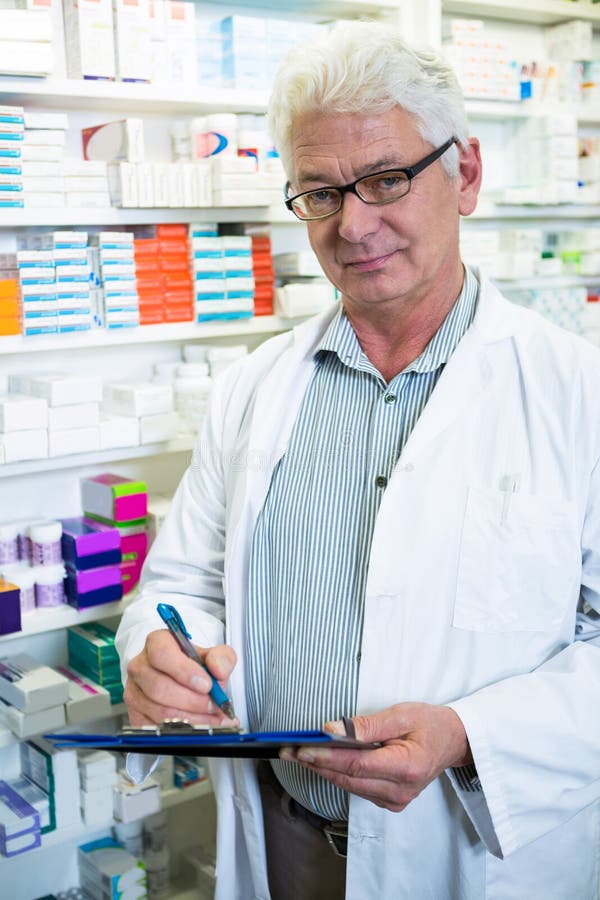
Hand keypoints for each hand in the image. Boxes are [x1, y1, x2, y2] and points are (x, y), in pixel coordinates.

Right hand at [123, 628, 237, 727]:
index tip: (206, 684)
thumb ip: (221, 658)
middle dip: (193, 701)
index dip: (184, 672)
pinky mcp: (135, 715)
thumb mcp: (212, 656)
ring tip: (211, 718)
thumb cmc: (193, 666)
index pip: (162, 654)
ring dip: (191, 718)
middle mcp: (140, 666)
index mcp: (157, 643)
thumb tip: (219, 671)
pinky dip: (183, 731)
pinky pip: (157, 728)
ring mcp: (134, 692)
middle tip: (213, 705)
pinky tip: (200, 727)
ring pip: (160, 711)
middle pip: (160, 688)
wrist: (183, 680)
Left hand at [280, 702, 471, 812]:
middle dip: (316, 763)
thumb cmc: (430, 724)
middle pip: (348, 778)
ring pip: (349, 785)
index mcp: (407, 768)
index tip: (300, 748)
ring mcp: (395, 800)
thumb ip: (366, 725)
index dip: (326, 757)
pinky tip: (323, 760)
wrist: (452, 742)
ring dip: (323, 769)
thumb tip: (332, 730)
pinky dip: (338, 773)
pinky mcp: (389, 801)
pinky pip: (356, 787)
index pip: (356, 765)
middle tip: (288, 749)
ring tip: (298, 752)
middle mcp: (400, 791)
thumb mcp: (402, 714)